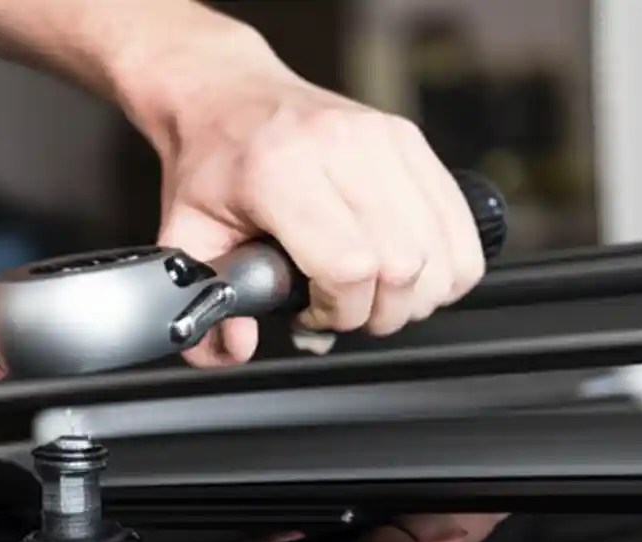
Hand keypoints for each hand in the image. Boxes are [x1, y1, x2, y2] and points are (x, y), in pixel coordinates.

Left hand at [126, 37, 485, 365]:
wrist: (225, 94)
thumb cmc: (210, 163)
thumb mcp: (184, 232)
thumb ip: (203, 298)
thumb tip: (235, 348)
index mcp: (279, 171)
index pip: (348, 266)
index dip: (341, 310)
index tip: (315, 314)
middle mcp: (340, 147)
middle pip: (403, 264)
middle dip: (380, 311)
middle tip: (346, 309)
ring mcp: (383, 138)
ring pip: (440, 247)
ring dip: (416, 293)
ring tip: (376, 294)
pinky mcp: (409, 138)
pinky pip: (456, 220)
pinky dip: (445, 262)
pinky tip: (409, 270)